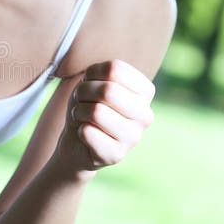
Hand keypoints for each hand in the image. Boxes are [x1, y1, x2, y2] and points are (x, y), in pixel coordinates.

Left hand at [56, 59, 155, 174]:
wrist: (77, 141)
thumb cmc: (87, 104)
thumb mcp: (92, 81)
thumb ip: (103, 74)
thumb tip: (107, 91)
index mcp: (145, 91)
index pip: (114, 69)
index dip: (91, 75)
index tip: (90, 84)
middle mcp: (145, 115)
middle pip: (108, 90)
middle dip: (83, 92)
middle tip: (81, 101)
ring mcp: (134, 137)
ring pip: (96, 112)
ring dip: (79, 111)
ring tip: (83, 117)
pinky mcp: (117, 155)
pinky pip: (88, 133)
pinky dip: (79, 130)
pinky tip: (85, 135)